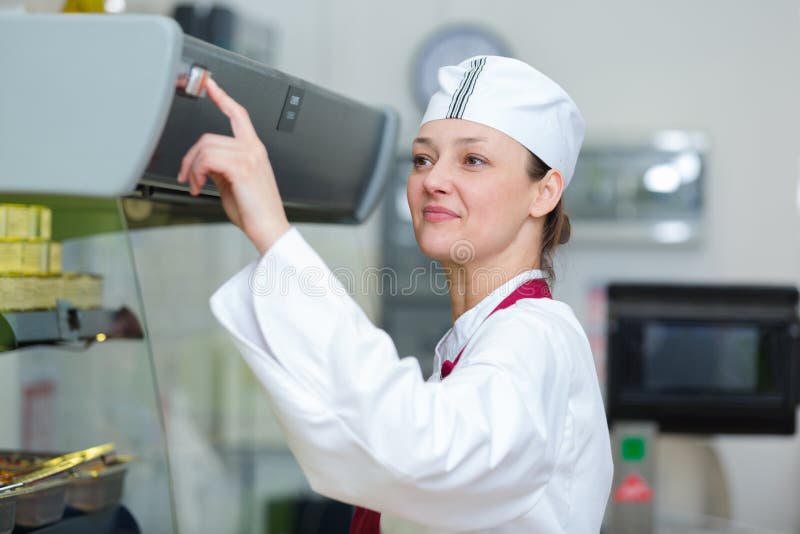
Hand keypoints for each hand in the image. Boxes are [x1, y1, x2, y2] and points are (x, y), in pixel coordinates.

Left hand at [177, 77, 289, 254]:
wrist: (268, 229)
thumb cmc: (254, 211)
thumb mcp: (232, 183)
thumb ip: (219, 166)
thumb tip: (202, 162)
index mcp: (253, 149)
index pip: (238, 114)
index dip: (223, 97)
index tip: (210, 85)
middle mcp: (252, 148)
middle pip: (208, 137)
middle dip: (190, 157)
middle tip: (187, 178)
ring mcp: (248, 156)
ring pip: (205, 149)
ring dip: (192, 169)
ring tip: (196, 186)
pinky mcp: (241, 168)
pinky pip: (207, 160)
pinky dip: (196, 173)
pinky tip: (199, 187)